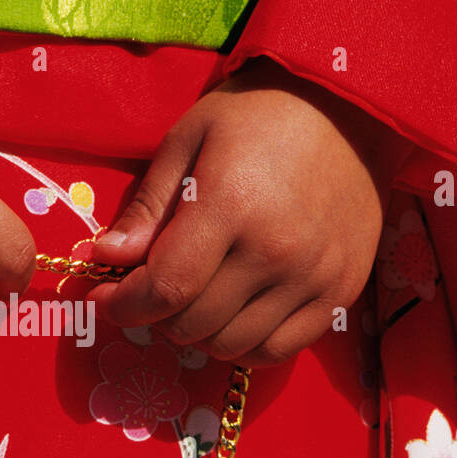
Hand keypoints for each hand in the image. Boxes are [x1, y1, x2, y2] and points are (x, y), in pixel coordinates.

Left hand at [89, 60, 408, 366]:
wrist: (350, 106)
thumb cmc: (259, 114)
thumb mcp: (188, 139)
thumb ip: (149, 206)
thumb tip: (106, 257)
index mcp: (230, 206)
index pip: (164, 288)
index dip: (125, 304)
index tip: (107, 296)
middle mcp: (275, 252)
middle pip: (193, 323)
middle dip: (156, 314)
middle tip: (152, 289)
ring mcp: (312, 277)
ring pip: (231, 345)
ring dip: (198, 332)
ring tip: (193, 299)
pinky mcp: (340, 292)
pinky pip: (278, 350)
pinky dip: (244, 345)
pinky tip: (233, 315)